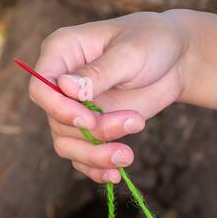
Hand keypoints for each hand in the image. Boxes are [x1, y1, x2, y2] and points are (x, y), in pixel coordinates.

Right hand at [30, 11, 191, 182]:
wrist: (176, 59)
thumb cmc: (152, 42)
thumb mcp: (130, 53)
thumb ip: (98, 72)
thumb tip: (66, 87)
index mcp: (62, 52)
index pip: (40, 87)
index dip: (58, 109)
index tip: (89, 120)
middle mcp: (61, 83)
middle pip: (57, 121)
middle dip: (92, 133)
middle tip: (134, 123)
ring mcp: (75, 108)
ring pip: (67, 144)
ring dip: (96, 155)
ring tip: (128, 156)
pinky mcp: (91, 128)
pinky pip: (82, 157)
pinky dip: (96, 169)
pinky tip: (115, 175)